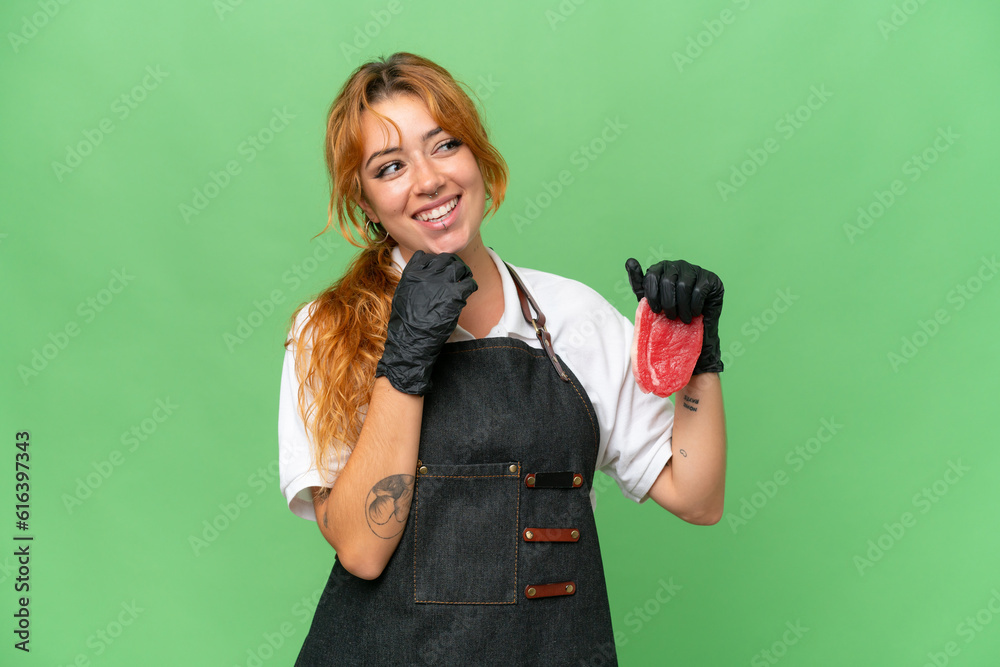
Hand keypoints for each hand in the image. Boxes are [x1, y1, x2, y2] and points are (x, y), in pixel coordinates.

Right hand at [376, 251, 477, 394]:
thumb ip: (411, 281)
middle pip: (445, 259)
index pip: (426, 256)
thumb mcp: (401, 295)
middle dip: (452, 263)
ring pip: (459, 267)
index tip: (439, 267)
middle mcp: (427, 274)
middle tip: (457, 271)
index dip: (434, 262)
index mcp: (412, 273)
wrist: (411, 340)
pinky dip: (471, 285)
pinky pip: (469, 283)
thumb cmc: (404, 323)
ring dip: (464, 272)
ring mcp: (442, 283)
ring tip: (466, 277)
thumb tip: (421, 276)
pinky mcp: (455, 295)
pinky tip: (470, 290)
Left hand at [625, 257, 724, 373]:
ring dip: (682, 307)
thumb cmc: (670, 315)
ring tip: (683, 318)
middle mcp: (679, 265)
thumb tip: (629, 261)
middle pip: (668, 280)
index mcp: (662, 268)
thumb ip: (639, 283)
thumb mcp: (650, 300)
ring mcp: (696, 270)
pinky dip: (695, 305)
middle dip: (667, 303)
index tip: (655, 310)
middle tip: (670, 317)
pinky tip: (695, 313)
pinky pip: (700, 290)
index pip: (652, 275)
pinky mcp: (712, 279)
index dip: (652, 294)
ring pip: (684, 285)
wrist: (692, 332)